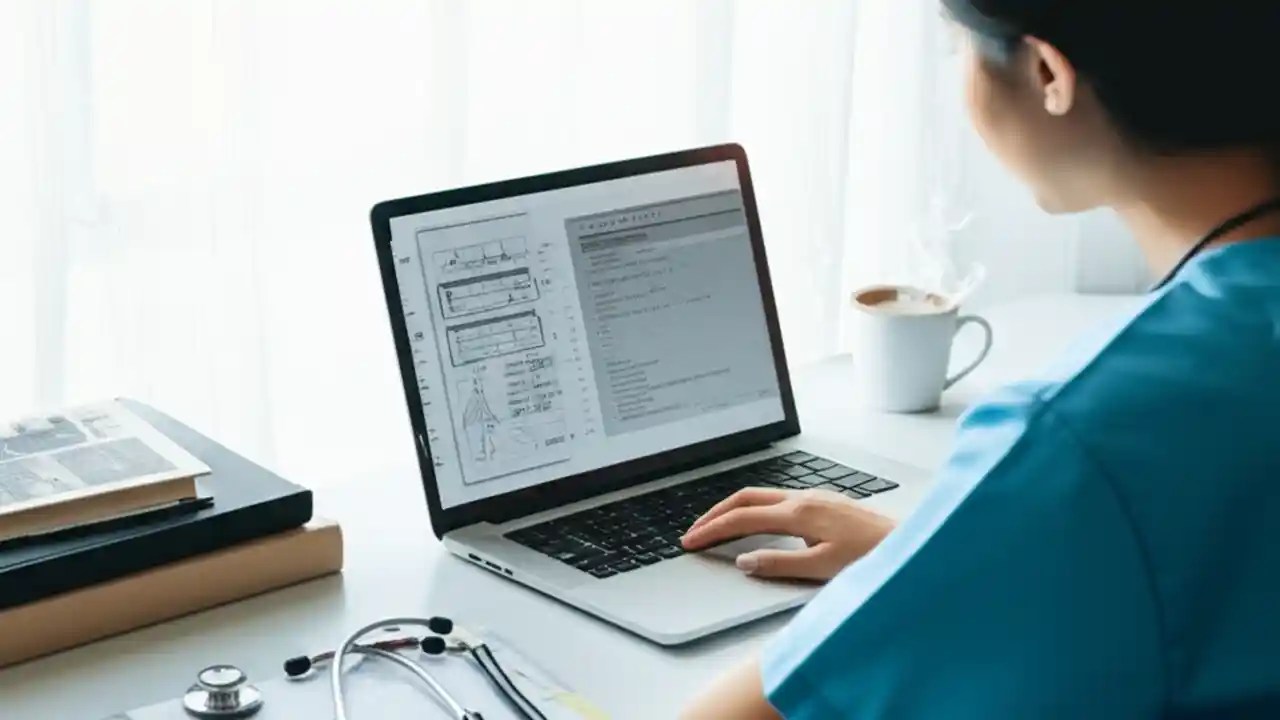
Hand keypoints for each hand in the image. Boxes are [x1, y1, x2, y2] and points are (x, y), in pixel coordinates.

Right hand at [681, 488, 894, 580]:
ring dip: (734, 508)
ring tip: (717, 526)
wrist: (910, 544)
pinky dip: (755, 509)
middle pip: (745, 497)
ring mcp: (815, 497)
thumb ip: (780, 564)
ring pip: (761, 495)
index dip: (712, 530)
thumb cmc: (874, 558)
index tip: (691, 541)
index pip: (742, 518)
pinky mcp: (824, 502)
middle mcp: (804, 498)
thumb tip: (745, 561)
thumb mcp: (823, 568)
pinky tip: (755, 523)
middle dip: (715, 512)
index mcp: (799, 513)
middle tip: (695, 530)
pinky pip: (778, 499)